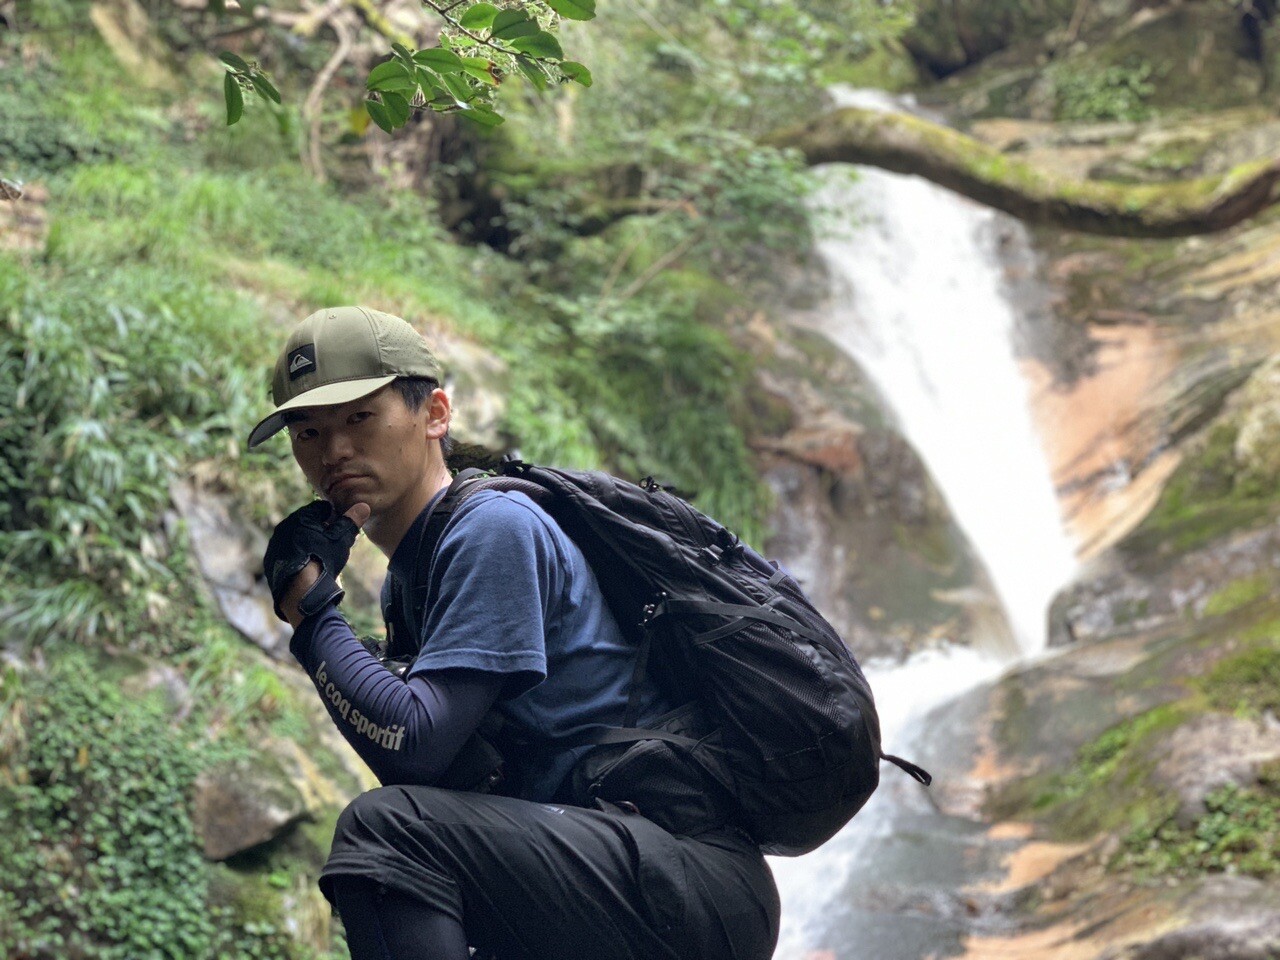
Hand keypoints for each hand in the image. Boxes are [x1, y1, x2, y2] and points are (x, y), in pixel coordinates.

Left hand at [264, 501, 370, 622]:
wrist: (301, 591)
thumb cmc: (323, 560)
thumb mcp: (342, 540)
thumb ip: (351, 521)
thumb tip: (363, 506)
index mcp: (301, 517)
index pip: (320, 508)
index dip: (333, 515)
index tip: (340, 526)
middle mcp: (284, 527)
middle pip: (307, 522)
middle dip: (319, 528)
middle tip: (332, 541)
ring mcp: (275, 544)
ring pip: (296, 537)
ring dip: (307, 541)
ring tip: (320, 555)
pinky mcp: (270, 560)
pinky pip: (286, 552)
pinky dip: (296, 555)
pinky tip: (306, 565)